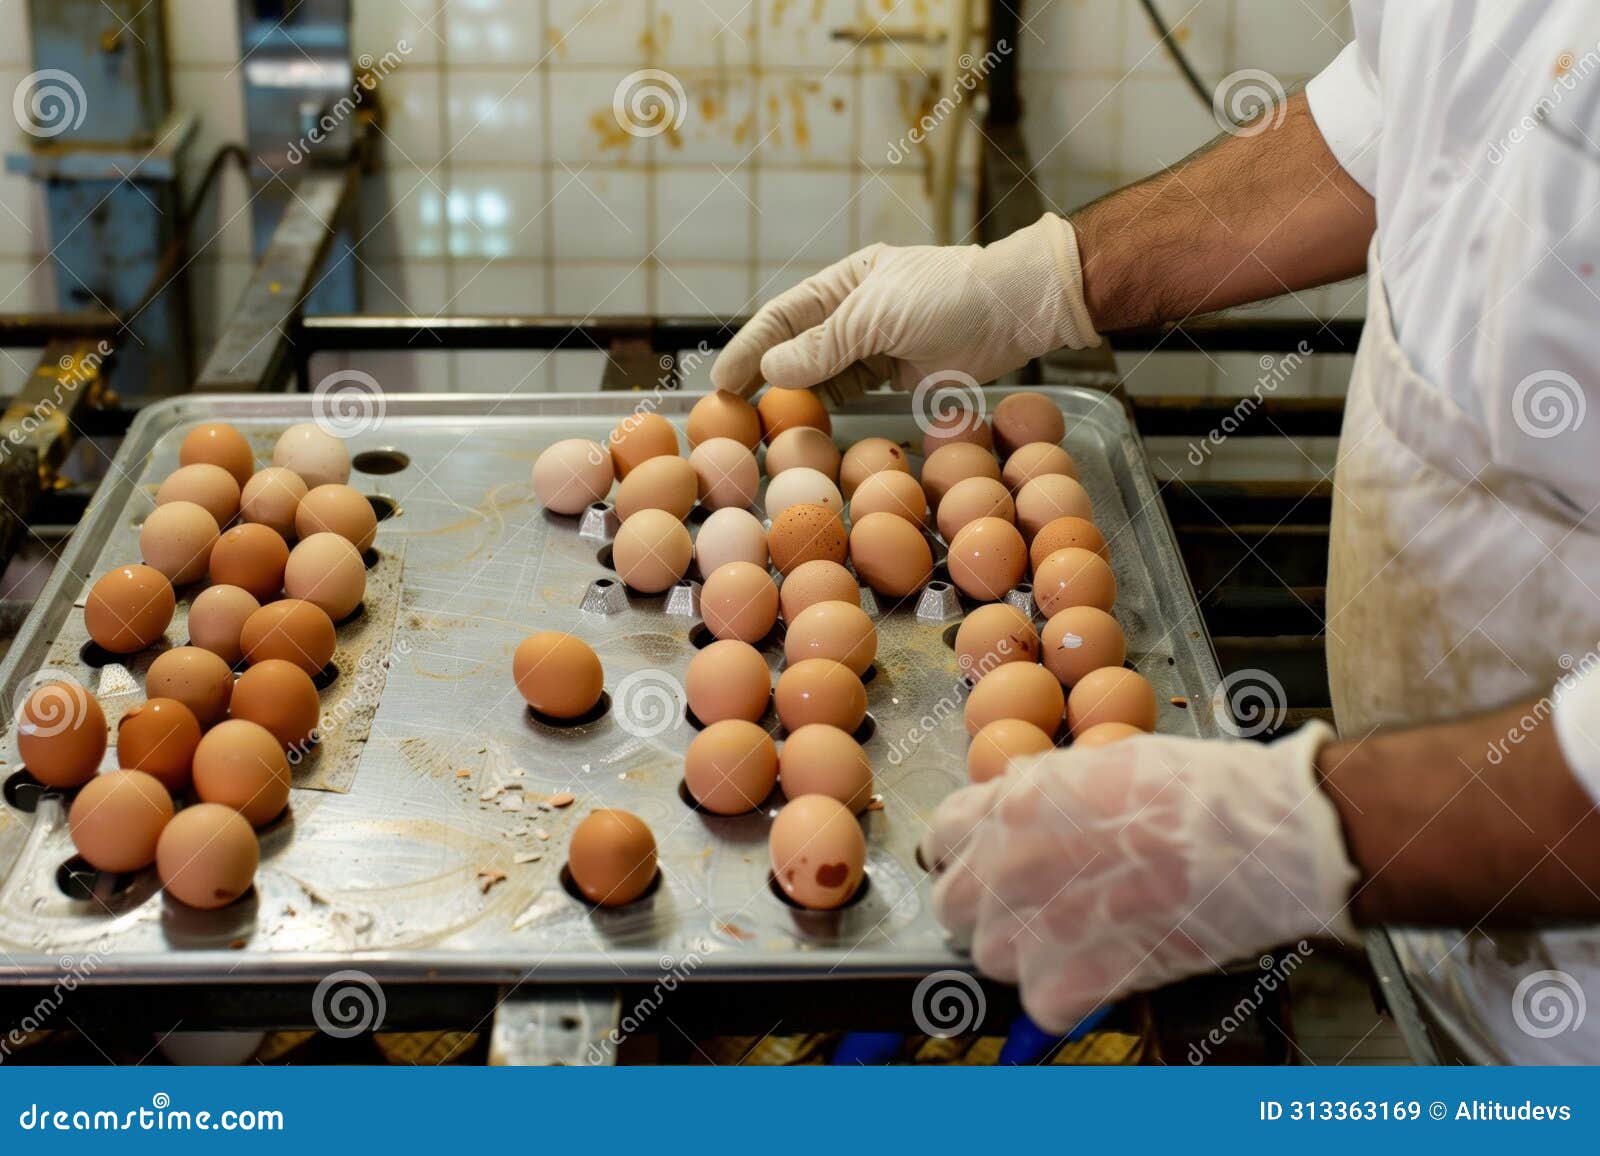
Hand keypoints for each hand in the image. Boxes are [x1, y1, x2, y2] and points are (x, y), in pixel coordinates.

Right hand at [709, 214, 1099, 404]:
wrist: (1014, 310)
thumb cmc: (946, 296)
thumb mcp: (876, 316)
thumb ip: (824, 345)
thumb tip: (773, 372)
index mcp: (846, 282)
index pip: (784, 316)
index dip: (751, 347)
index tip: (722, 380)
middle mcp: (855, 311)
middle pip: (797, 346)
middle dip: (765, 375)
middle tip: (732, 409)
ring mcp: (876, 343)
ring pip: (822, 374)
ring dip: (795, 396)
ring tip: (763, 422)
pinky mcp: (899, 374)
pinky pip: (853, 391)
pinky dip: (829, 407)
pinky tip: (809, 423)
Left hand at [920, 722, 1359, 1031]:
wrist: (1261, 840)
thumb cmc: (1201, 792)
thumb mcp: (1104, 762)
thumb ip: (1043, 790)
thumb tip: (1014, 802)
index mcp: (1014, 803)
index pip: (942, 837)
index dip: (966, 851)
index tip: (985, 862)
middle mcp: (1010, 864)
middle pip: (954, 905)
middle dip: (985, 906)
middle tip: (1029, 906)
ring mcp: (1038, 927)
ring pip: (989, 959)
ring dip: (1023, 953)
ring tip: (1071, 939)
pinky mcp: (1076, 981)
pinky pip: (1039, 1006)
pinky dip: (1066, 998)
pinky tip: (1099, 972)